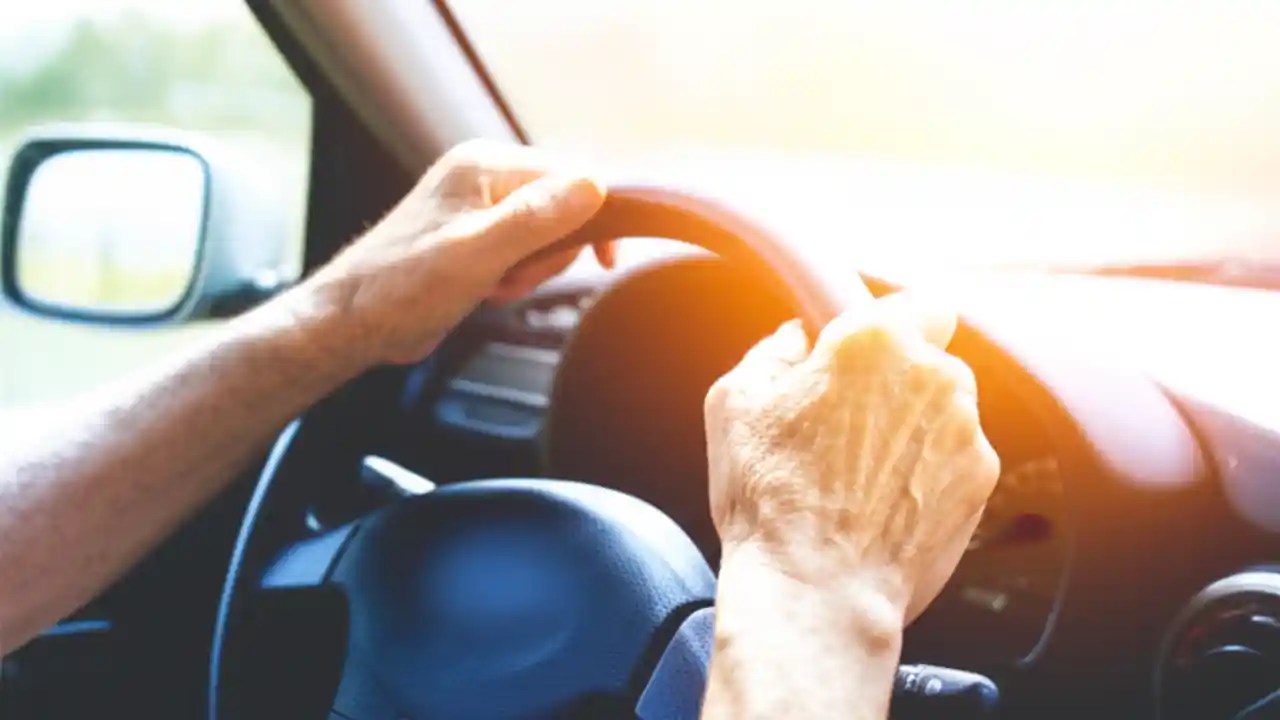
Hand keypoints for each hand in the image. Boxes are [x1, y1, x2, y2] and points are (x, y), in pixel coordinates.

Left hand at [287, 140, 612, 366]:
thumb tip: (593, 185)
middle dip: (550, 252)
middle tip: (512, 276)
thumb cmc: (401, 288)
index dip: (595, 215)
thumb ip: (536, 217)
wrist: (352, 324)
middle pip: (562, 205)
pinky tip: (486, 290)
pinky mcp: (474, 237)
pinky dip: (515, 276)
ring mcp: (478, 206)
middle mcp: (483, 176)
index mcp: (484, 164)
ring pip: (546, 234)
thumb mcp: (478, 254)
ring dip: (531, 269)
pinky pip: (523, 252)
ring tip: (493, 286)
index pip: (570, 173)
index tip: (604, 260)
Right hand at [704, 293, 999, 622]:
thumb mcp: (733, 402)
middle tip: (846, 423)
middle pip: (932, 360)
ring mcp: (965, 432)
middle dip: (898, 383)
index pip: (919, 301)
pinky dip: (929, 476)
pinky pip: (956, 461)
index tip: (866, 352)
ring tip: (861, 476)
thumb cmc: (770, 498)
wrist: (816, 589)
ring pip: (946, 412)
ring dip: (915, 431)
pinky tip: (883, 505)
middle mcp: (934, 376)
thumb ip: (771, 351)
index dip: (894, 324)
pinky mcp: (980, 484)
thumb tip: (795, 340)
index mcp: (874, 342)